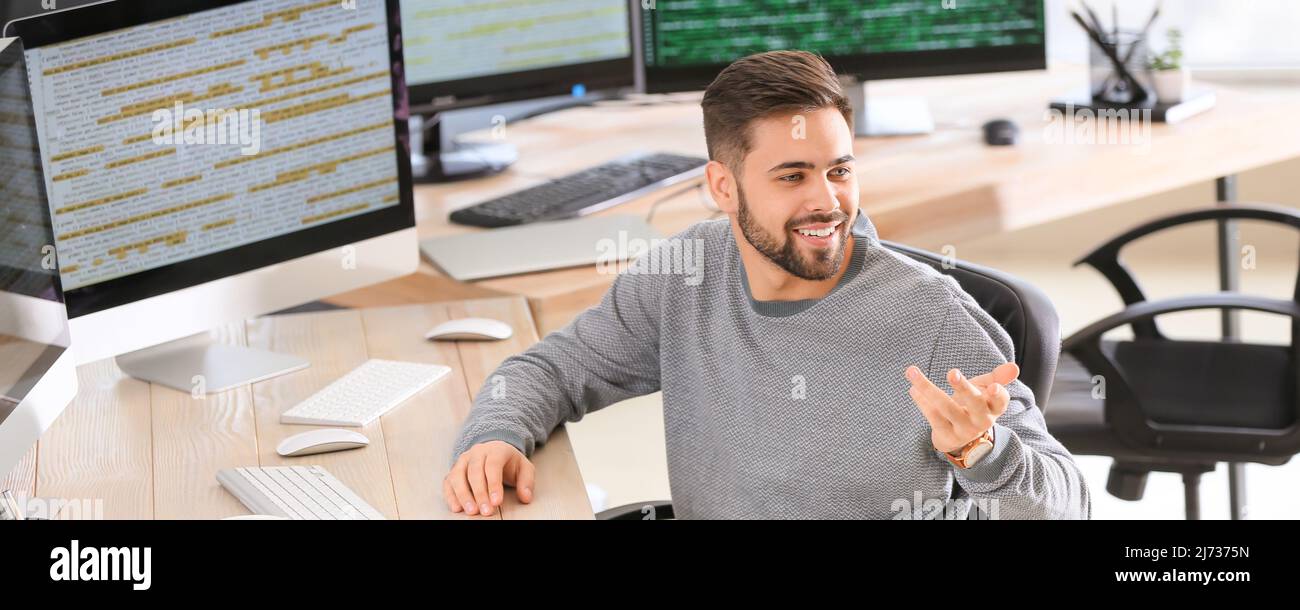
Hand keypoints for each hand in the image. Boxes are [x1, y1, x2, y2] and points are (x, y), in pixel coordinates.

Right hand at [443, 440, 534, 515]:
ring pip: (458, 476)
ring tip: (471, 511)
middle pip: (474, 471)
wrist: (494, 451)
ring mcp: (463, 461)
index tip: (497, 501)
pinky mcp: (454, 470)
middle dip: (479, 493)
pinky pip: (448, 482)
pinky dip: (451, 495)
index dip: (494, 484)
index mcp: (496, 450)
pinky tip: (457, 507)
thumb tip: (526, 497)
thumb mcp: (524, 468)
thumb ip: (527, 482)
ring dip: (463, 495)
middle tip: (486, 510)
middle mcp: (477, 453)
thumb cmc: (509, 462)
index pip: (493, 465)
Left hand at [904, 362, 1019, 453]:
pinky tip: (913, 389)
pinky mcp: (946, 436)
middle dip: (964, 388)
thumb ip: (997, 378)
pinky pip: (933, 416)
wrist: (961, 439)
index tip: (994, 386)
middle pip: (974, 404)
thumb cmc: (974, 406)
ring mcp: (963, 430)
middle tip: (952, 373)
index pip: (1000, 401)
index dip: (998, 394)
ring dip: (928, 388)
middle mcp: (981, 420)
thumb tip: (1014, 367)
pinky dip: (922, 401)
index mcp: (993, 408)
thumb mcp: (985, 391)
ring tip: (912, 371)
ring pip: (946, 407)